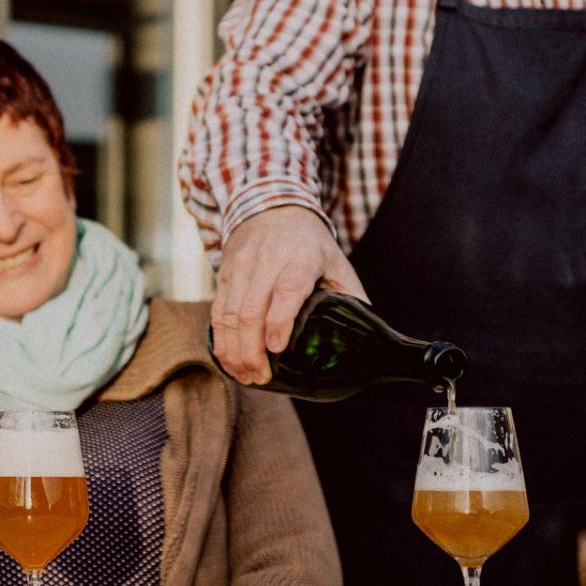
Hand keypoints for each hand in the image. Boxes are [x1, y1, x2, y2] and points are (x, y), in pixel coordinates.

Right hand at [211, 205, 366, 383]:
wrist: (273, 208)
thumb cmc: (310, 244)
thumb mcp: (337, 263)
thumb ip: (351, 299)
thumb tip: (367, 341)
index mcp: (301, 257)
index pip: (286, 290)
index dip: (278, 322)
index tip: (276, 350)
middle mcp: (266, 260)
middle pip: (251, 310)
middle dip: (252, 350)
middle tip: (261, 377)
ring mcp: (241, 267)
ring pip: (229, 315)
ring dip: (234, 350)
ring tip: (245, 376)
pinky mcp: (225, 274)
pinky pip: (217, 312)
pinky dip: (220, 340)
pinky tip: (229, 360)